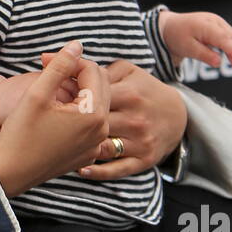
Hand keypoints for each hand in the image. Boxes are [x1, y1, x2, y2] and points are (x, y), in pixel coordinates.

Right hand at [0, 41, 110, 197]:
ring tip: (51, 89)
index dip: (69, 59)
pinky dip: (78, 111)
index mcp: (93, 113)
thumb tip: (77, 44)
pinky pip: (91, 124)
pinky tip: (56, 111)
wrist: (12, 172)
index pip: (92, 70)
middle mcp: (102, 130)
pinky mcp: (89, 153)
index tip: (44, 60)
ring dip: (78, 90)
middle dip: (76, 72)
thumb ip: (60, 65)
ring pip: (96, 103)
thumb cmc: (21, 132)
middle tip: (48, 69)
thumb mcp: (37, 93)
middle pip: (100, 85)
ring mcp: (97, 144)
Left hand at [40, 57, 187, 179]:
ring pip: (102, 148)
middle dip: (71, 123)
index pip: (91, 95)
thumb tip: (54, 59)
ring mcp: (139, 142)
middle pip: (94, 123)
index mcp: (129, 94)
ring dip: (81, 148)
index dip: (68, 97)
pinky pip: (116, 169)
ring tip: (62, 145)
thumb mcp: (126, 72)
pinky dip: (97, 171)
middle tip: (53, 124)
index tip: (54, 99)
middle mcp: (134, 119)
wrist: (178, 116)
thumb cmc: (144, 90)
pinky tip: (80, 168)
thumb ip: (95, 68)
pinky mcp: (142, 160)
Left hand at [158, 9, 231, 74]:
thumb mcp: (187, 47)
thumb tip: (218, 63)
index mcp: (205, 24)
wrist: (170, 27)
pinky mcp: (219, 28)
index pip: (223, 39)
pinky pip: (230, 39)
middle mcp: (214, 22)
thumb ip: (203, 54)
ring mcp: (218, 24)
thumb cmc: (176, 36)